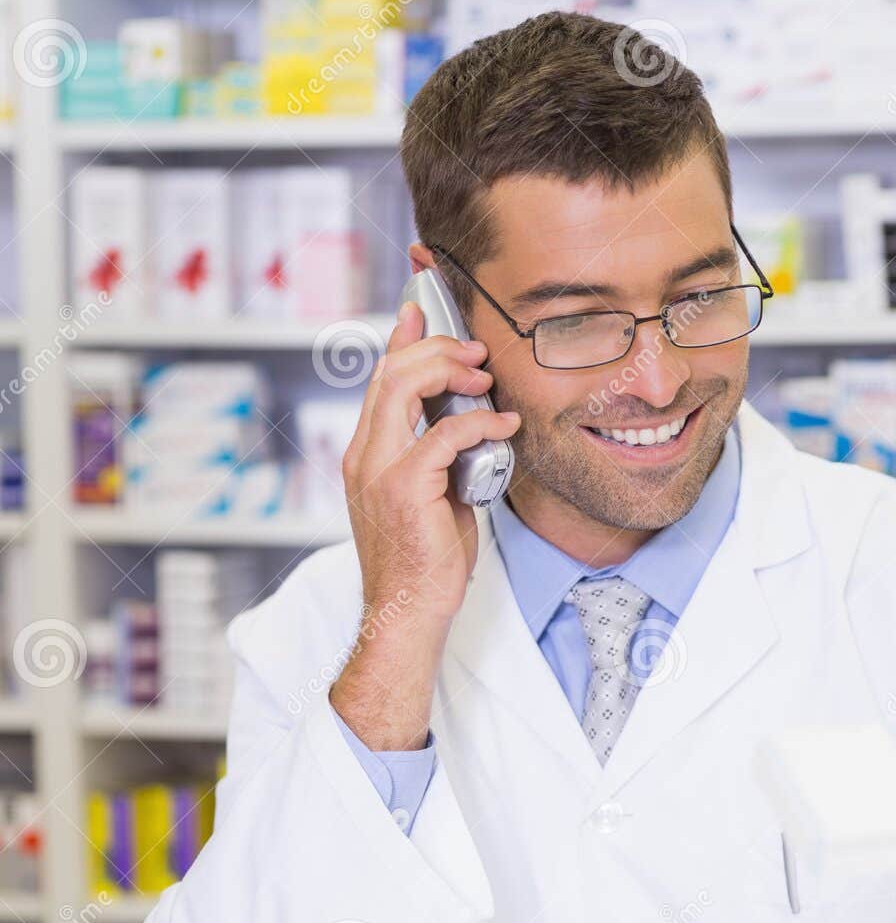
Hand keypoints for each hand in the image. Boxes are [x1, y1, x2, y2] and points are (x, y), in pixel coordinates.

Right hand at [331, 302, 519, 750]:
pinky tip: (505, 427)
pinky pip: (443, 434)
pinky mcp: (402, 487)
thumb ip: (442, 455)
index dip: (400, 339)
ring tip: (486, 379)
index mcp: (367, 452)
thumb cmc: (425, 560)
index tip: (421, 310)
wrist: (406, 612)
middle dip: (436, 348)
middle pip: (389, 370)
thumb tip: (473, 423)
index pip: (379, 379)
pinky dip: (480, 423)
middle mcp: (364, 454)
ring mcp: (377, 469)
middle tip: (476, 352)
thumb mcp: (435, 494)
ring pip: (402, 388)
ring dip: (449, 372)